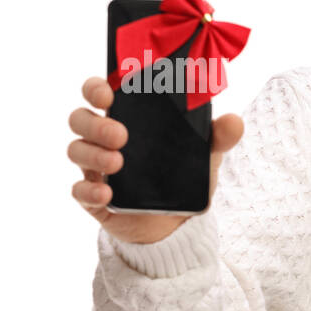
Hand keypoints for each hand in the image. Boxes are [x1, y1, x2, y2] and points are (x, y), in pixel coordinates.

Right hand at [69, 76, 243, 243]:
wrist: (178, 223)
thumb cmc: (183, 177)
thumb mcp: (205, 156)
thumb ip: (219, 138)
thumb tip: (235, 121)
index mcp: (128, 119)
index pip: (99, 93)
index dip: (96, 88)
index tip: (107, 93)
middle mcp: (104, 138)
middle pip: (80, 119)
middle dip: (95, 123)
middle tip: (121, 135)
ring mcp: (96, 167)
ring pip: (76, 150)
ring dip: (92, 153)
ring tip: (118, 162)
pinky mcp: (94, 197)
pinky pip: (79, 190)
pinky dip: (89, 190)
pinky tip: (106, 193)